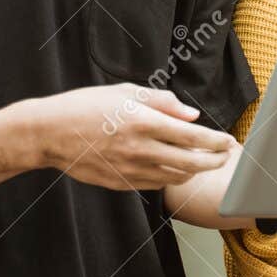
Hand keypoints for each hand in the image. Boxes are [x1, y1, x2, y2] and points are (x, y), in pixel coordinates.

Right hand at [32, 83, 232, 189]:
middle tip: (224, 156)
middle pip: (191, 163)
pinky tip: (174, 167)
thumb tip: (191, 114)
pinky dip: (171, 177)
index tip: (228, 140)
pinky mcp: (120, 183)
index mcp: (143, 122)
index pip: (193, 136)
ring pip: (175, 176)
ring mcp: (129, 169)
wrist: (48, 133)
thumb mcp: (125, 92)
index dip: (216, 141)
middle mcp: (139, 149)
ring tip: (202, 160)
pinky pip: (155, 183)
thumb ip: (162, 102)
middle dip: (214, 161)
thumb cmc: (85, 106)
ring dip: (194, 170)